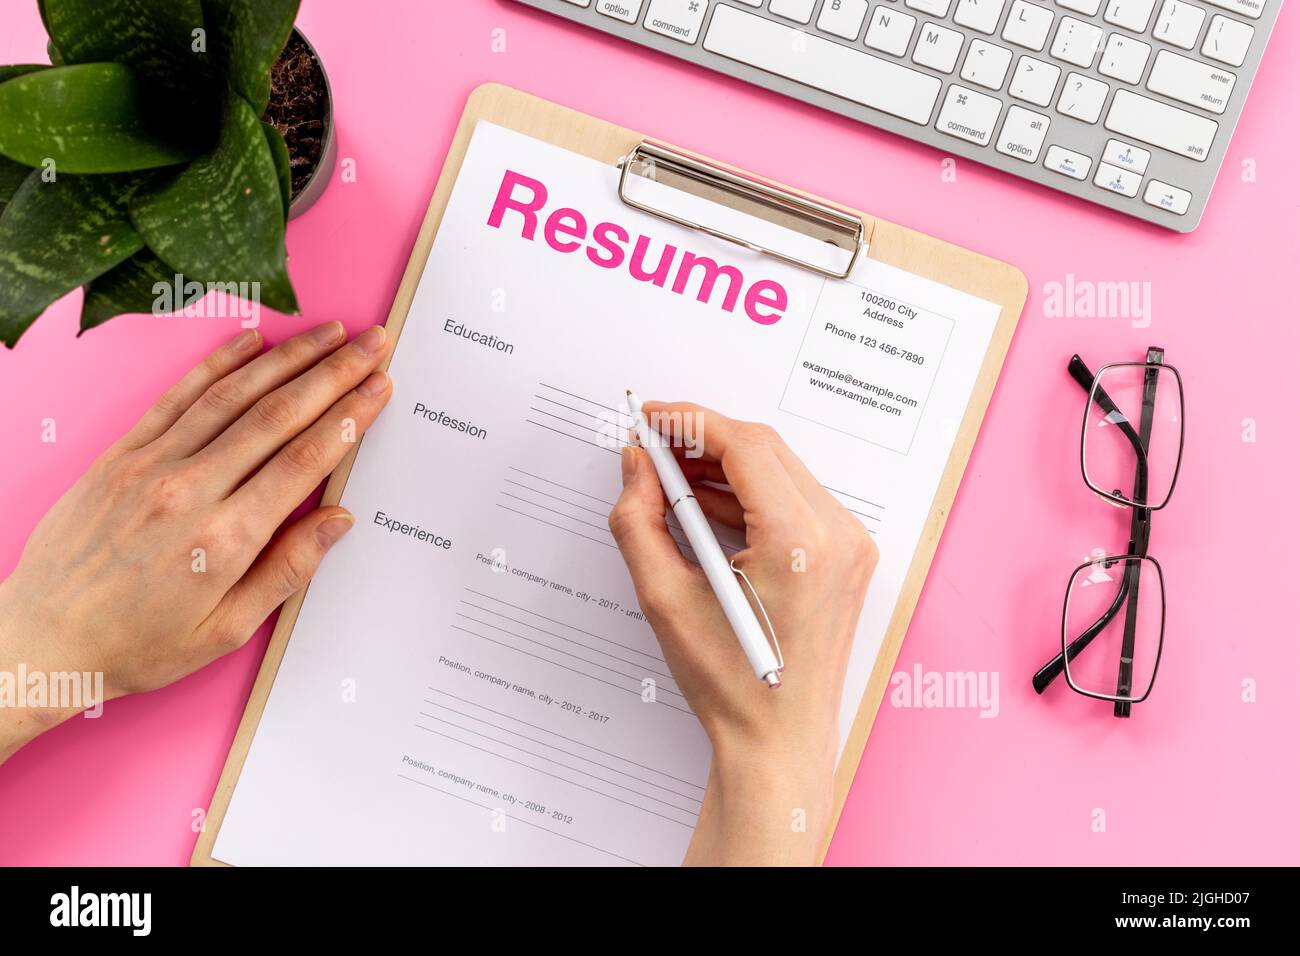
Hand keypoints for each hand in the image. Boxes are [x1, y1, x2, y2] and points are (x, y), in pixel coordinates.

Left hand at [0, 323, 392, 762]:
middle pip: (278, 416)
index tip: (379, 388)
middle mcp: (189, 490)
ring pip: (234, 395)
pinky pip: (179, 396)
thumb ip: (286, 571)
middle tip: (371, 343)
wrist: (41, 641)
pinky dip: (218, 363)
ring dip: (288, 357)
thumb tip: (338, 521)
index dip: (349, 419)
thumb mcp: (224, 631)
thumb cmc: (136, 646)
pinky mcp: (121, 454)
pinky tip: (252, 339)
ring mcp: (152, 465)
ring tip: (328, 332)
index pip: (303, 461)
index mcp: (224, 539)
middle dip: (334, 374)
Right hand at [608, 401, 876, 865]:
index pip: (743, 447)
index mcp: (798, 541)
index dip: (690, 422)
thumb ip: (640, 520)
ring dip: (725, 465)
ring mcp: (847, 546)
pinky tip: (707, 503)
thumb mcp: (665, 598)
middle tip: (653, 444)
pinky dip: (749, 493)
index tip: (651, 417)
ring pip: (780, 471)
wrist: (779, 743)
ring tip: (671, 474)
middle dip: (704, 439)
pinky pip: (793, 501)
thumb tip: (636, 466)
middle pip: (764, 451)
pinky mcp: (844, 558)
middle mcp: (835, 534)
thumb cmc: (732, 685)